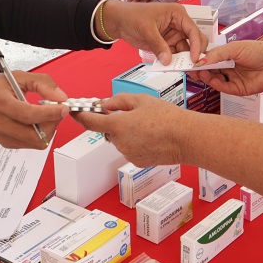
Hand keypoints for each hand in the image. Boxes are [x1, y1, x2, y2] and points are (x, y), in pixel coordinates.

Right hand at [0, 72, 68, 148]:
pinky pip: (29, 145)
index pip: (28, 114)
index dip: (50, 113)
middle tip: (57, 110)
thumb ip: (41, 82)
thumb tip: (60, 97)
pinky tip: (36, 122)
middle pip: (34, 134)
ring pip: (34, 143)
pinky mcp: (4, 143)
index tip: (64, 107)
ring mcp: (0, 135)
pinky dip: (38, 135)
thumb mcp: (16, 76)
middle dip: (52, 123)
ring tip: (47, 115)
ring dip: (48, 130)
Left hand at [73, 94, 189, 166]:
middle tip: (131, 114)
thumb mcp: (141, 100)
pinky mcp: (137, 162)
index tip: (75, 111)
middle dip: (114, 122)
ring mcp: (128, 154)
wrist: (187, 139)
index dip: (80, 115)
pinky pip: (129, 149)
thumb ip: (118, 101)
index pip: (90, 122)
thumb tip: (105, 105)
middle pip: (107, 131)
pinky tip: (151, 137)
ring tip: (148, 125)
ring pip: (119, 140)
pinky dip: (135, 143)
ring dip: (126, 133)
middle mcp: (120, 143)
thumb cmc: (168, 117)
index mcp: (118, 126)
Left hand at [100, 0, 206, 63]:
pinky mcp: (166, 44)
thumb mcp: (147, 29)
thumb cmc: (133, 16)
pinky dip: (174, 62)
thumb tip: (168, 61)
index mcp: (177, 14)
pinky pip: (174, 55)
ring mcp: (172, 35)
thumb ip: (158, 45)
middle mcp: (178, 25)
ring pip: (185, 50)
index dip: (196, 44)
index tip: (194, 58)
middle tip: (194, 66)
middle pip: (193, 40)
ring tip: (184, 70)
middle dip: (195, 53)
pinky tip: (173, 68)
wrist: (119, 21)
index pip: (192, 30)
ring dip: (184, 60)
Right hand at [194, 40, 262, 95]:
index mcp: (228, 56)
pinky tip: (209, 78)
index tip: (189, 59)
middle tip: (190, 68)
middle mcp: (229, 67)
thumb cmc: (259, 52)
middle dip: (200, 69)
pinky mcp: (237, 89)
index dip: (200, 60)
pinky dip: (214, 84)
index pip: (210, 59)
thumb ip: (216, 55)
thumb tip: (200, 61)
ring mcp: (233, 79)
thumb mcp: (234, 48)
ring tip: (199, 71)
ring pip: (214, 79)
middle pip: (210, 70)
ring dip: (205, 76)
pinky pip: (222, 88)